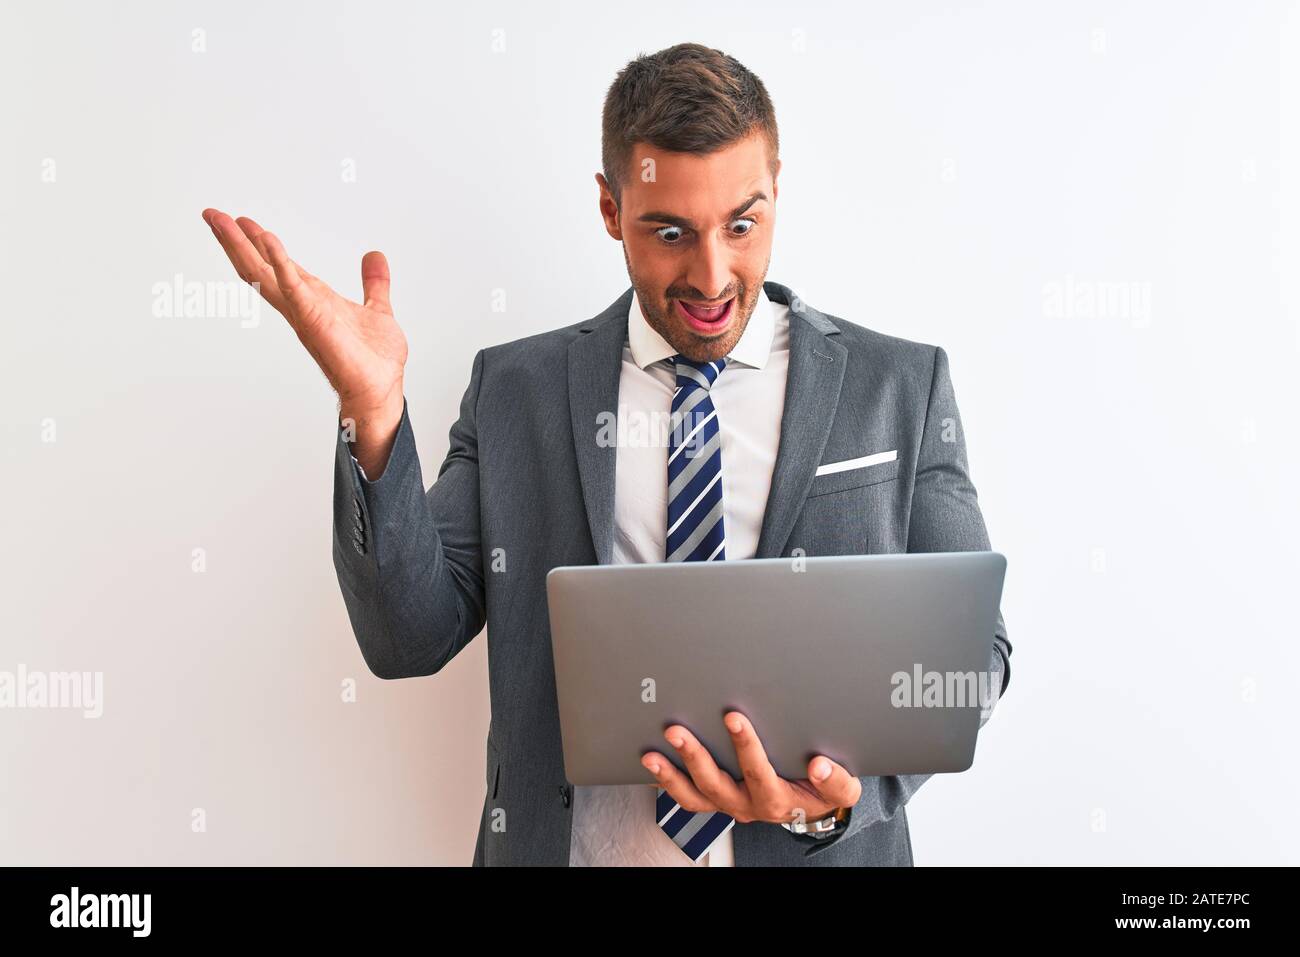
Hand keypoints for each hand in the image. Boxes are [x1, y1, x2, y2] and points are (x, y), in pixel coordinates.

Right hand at [202, 208, 408, 473]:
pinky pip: (293, 286)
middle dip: (235, 241)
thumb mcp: (377, 309)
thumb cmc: (375, 362)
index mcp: (313, 301)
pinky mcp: (314, 319)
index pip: (279, 267)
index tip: (242, 221)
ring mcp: (304, 312)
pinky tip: (267, 240)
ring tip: (222, 220)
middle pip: (260, 267)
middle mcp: (301, 306)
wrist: (381, 390)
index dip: (260, 243)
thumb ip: (374, 283)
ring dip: (242, 245)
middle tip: (212, 214)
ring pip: (265, 274)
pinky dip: (280, 262)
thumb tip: (375, 257)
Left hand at [640, 710, 861, 826]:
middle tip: (677, 730)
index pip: (758, 772)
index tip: (733, 718)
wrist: (812, 806)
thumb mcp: (843, 787)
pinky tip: (652, 763)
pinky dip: (667, 782)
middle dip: (694, 755)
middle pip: (715, 784)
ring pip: (695, 795)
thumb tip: (821, 766)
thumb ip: (836, 780)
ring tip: (652, 753)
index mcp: (777, 800)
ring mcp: (729, 804)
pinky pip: (688, 797)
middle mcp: (748, 806)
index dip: (745, 747)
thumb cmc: (822, 790)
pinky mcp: (717, 800)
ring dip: (671, 774)